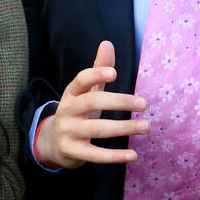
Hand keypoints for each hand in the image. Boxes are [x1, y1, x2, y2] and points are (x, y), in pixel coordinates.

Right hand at [36, 40, 149, 169]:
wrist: (53, 143)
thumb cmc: (77, 113)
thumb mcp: (85, 92)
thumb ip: (98, 70)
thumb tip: (107, 43)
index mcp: (71, 93)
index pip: (81, 81)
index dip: (95, 75)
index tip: (114, 73)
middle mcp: (67, 110)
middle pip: (91, 102)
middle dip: (119, 102)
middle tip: (144, 104)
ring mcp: (68, 131)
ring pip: (96, 129)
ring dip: (123, 128)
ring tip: (146, 126)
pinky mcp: (72, 151)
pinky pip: (94, 155)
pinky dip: (114, 156)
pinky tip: (133, 155)